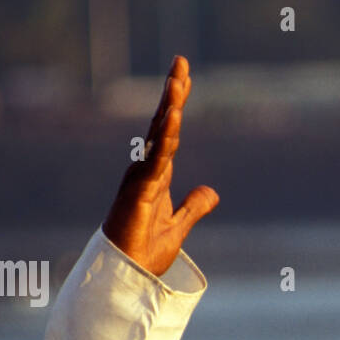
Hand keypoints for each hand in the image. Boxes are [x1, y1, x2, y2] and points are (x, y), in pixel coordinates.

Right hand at [102, 55, 218, 275]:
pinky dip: (164, 138)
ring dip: (169, 106)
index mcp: (156, 176)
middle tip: (181, 61)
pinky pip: (154, 160)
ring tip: (179, 78)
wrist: (128, 278)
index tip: (183, 77)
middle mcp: (146, 171)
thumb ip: (194, 207)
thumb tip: (211, 192)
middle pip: (162, 124)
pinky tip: (173, 116)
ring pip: (157, 136)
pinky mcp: (138, 192)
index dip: (176, 106)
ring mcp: (140, 179)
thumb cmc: (144, 254)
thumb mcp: (179, 227)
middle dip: (172, 93)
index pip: (170, 133)